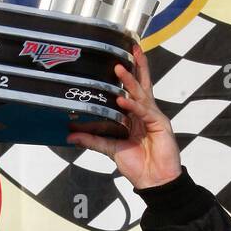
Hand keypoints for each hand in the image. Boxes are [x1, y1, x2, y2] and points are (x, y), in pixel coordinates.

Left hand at [66, 44, 181, 190]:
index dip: (129, 73)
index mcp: (135, 115)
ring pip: (141, 95)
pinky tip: (123, 100)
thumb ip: (92, 139)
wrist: (153, 180)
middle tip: (126, 50)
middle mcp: (145, 112)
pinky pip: (144, 112)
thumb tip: (70, 135)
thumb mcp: (110, 148)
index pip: (132, 90)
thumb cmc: (137, 164)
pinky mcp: (160, 124)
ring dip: (129, 82)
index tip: (120, 56)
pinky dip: (133, 106)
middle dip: (135, 67)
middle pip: (141, 84)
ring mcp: (154, 116)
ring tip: (118, 69)